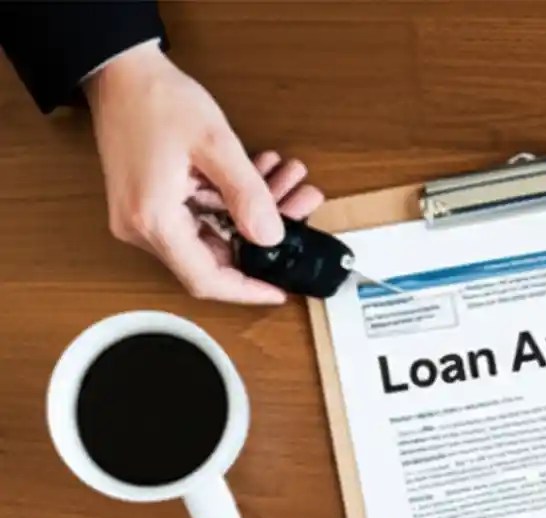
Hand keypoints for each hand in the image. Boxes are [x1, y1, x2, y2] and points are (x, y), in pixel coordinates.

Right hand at [83, 43, 323, 302]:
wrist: (118, 72)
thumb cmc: (156, 99)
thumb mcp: (216, 144)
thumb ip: (248, 195)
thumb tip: (271, 236)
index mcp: (153, 219)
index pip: (206, 279)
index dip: (247, 290)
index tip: (278, 290)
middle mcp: (141, 227)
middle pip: (213, 256)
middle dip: (261, 237)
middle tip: (300, 209)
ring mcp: (142, 216)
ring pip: (212, 234)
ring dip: (252, 213)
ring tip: (289, 182)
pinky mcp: (149, 203)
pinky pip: (198, 217)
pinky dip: (231, 202)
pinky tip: (261, 176)